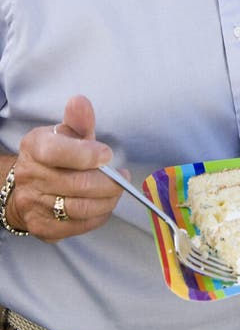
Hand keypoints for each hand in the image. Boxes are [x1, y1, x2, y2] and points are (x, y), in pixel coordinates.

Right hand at [7, 95, 122, 238]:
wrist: (28, 187)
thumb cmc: (56, 156)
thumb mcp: (67, 134)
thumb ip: (78, 121)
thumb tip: (80, 102)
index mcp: (34, 147)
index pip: (57, 152)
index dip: (87, 154)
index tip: (108, 154)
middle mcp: (29, 176)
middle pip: (78, 183)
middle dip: (109, 182)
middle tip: (123, 177)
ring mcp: (33, 205)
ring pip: (81, 208)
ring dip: (108, 200)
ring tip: (116, 190)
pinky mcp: (42, 228)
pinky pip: (79, 225)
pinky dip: (99, 216)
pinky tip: (103, 205)